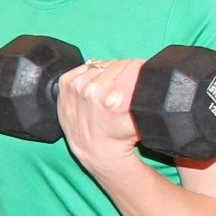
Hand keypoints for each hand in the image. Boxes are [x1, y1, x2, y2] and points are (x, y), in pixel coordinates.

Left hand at [55, 55, 145, 172]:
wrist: (97, 152)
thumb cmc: (121, 137)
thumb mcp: (143, 119)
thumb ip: (147, 92)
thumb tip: (149, 70)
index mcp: (116, 98)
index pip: (134, 65)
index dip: (140, 71)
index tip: (140, 79)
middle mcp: (95, 91)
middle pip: (119, 63)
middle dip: (125, 74)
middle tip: (124, 91)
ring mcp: (78, 87)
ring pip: (102, 65)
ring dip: (107, 75)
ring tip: (109, 93)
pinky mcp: (66, 85)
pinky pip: (85, 67)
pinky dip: (91, 75)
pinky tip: (95, 91)